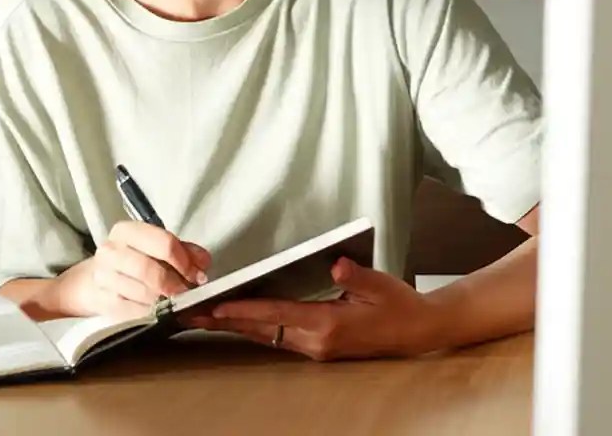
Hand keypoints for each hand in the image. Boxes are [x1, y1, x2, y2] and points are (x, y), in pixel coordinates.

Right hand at [50, 221, 210, 319]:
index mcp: (126, 231)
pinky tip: (161, 314)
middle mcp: (111, 251)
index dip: (185, 261)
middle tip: (188, 294)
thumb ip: (183, 251)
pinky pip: (135, 312)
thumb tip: (203, 262)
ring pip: (144, 294)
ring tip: (176, 304)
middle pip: (150, 270)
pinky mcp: (104, 302)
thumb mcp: (155, 248)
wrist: (90, 282)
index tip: (197, 274)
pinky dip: (153, 315)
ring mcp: (104, 278)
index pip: (163, 242)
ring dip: (166, 303)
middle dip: (175, 285)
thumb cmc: (130, 261)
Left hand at [181, 257, 440, 360]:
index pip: (276, 315)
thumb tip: (335, 264)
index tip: (216, 306)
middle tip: (192, 314)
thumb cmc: (400, 306)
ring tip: (204, 316)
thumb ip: (354, 274)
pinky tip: (236, 321)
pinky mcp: (318, 348)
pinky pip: (278, 337)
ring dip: (235, 326)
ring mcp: (316, 348)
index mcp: (329, 325)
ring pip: (266, 336)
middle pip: (261, 330)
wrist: (419, 331)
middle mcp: (317, 341)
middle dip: (225, 321)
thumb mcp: (380, 284)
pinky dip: (254, 328)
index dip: (244, 310)